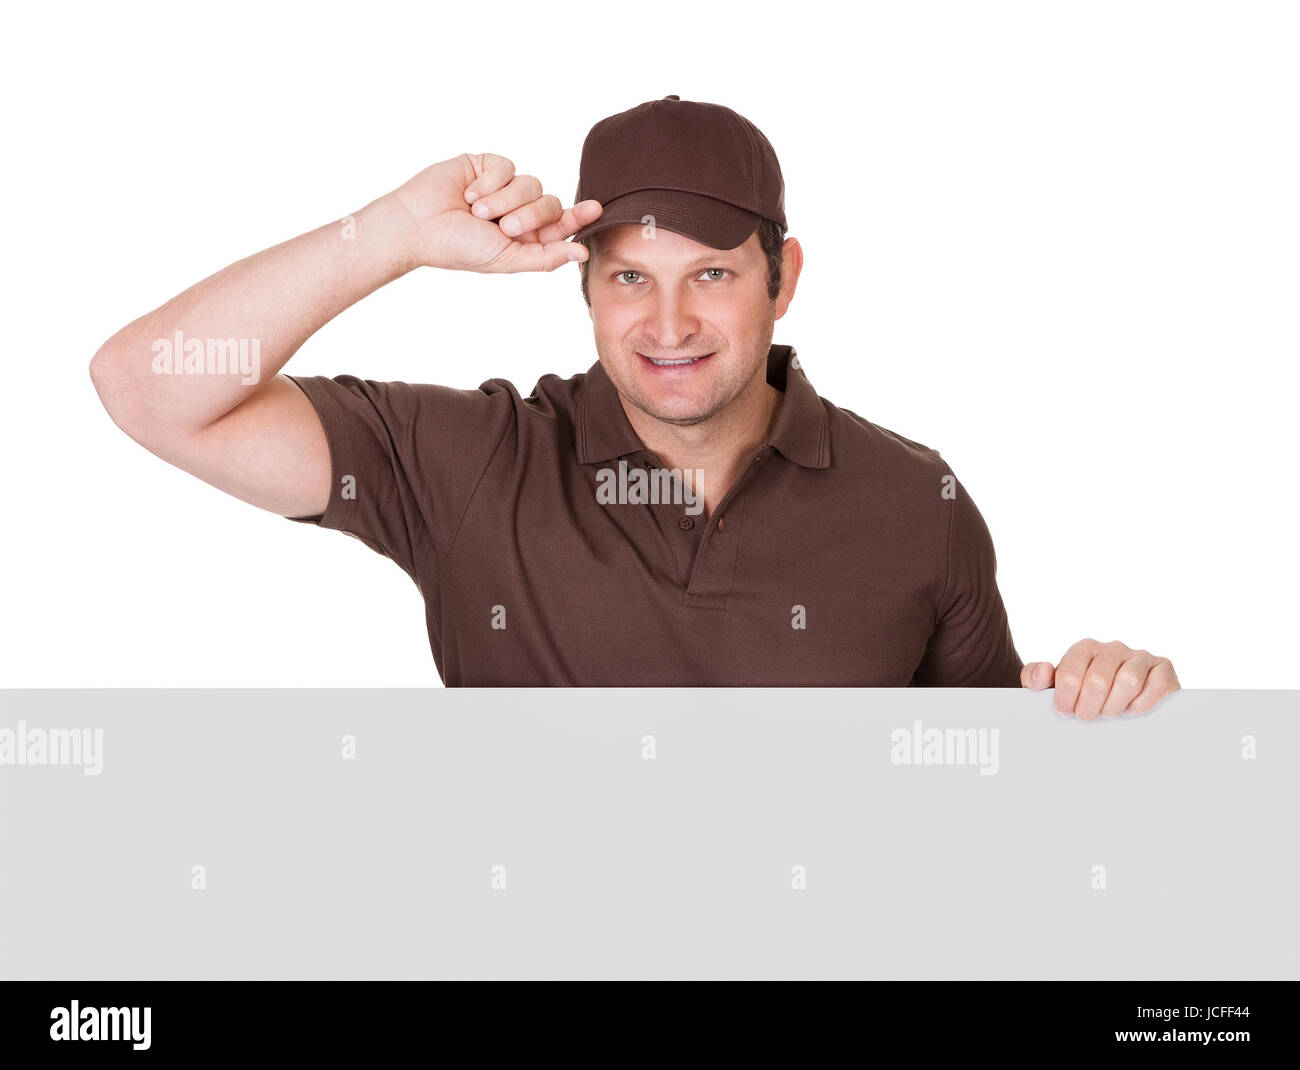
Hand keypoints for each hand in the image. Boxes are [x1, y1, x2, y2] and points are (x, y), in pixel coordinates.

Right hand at [389, 153, 601, 272]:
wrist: (417, 225)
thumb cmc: (458, 248)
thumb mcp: (506, 259)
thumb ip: (546, 257)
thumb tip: (581, 253)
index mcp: (523, 237)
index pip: (559, 225)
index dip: (578, 217)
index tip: (596, 208)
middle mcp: (516, 211)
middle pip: (548, 203)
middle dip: (530, 215)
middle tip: (504, 227)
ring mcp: (502, 187)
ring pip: (530, 183)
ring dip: (504, 199)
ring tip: (477, 211)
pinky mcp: (486, 165)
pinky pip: (507, 166)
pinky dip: (490, 182)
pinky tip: (469, 192)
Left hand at [1021, 638, 1179, 718]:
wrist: (1123, 702)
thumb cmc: (1084, 695)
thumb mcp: (1055, 687)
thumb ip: (1036, 678)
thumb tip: (1043, 671)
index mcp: (1084, 648)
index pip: (1069, 674)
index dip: (1066, 701)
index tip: (1067, 713)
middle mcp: (1113, 648)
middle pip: (1098, 681)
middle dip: (1089, 708)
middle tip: (1088, 717)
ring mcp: (1140, 656)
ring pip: (1127, 682)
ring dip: (1115, 707)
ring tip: (1109, 712)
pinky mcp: (1164, 669)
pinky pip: (1154, 687)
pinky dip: (1141, 705)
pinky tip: (1132, 708)